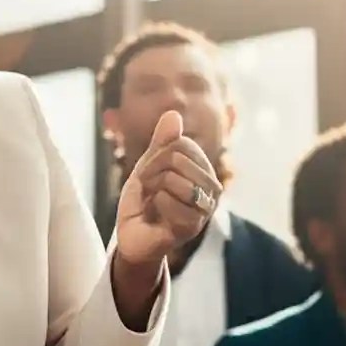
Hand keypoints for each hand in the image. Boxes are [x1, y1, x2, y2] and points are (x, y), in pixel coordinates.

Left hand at [114, 111, 221, 266]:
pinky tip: (156, 215)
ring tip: (153, 202)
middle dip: (151, 172)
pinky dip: (153, 204)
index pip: (180, 143)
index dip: (155, 155)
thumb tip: (172, 114)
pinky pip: (167, 200)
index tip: (150, 173)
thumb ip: (162, 141)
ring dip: (152, 189)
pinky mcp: (192, 226)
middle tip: (150, 190)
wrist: (134, 232)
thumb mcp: (149, 164)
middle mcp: (211, 189)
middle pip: (175, 159)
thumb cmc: (145, 199)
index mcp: (204, 170)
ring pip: (172, 179)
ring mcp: (204, 209)